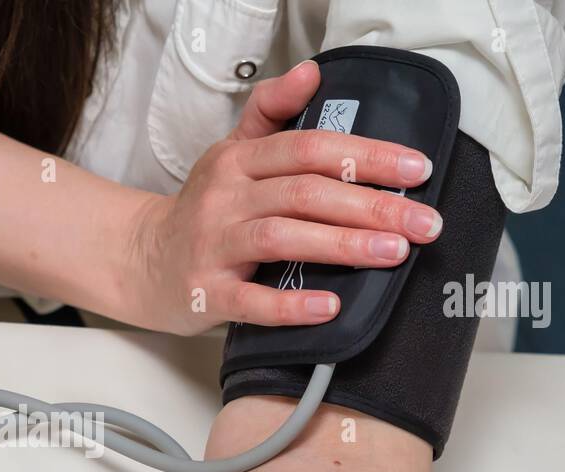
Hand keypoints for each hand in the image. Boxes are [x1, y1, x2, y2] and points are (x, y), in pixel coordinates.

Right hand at [125, 60, 443, 334]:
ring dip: (342, 244)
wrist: (141, 262)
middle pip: (305, 192)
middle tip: (423, 222)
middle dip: (370, 205)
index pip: (310, 147)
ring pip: (282, 238)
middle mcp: (225, 198)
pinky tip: (330, 306)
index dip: (366, 156)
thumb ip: (271, 114)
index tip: (417, 170)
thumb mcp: (230, 153)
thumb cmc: (201, 212)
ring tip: (392, 253)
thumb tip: (314, 72)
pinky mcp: (205, 294)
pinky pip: (251, 301)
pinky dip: (292, 305)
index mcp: (238, 161)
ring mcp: (213, 247)